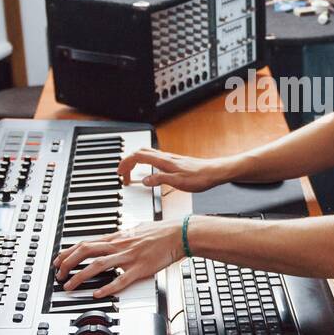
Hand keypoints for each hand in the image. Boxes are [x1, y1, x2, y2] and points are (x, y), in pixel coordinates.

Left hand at [52, 221, 182, 297]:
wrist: (178, 234)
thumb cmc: (160, 232)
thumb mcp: (135, 229)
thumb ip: (121, 235)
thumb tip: (112, 237)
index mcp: (117, 237)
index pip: (86, 243)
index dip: (69, 252)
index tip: (59, 260)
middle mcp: (119, 246)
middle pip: (86, 251)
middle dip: (68, 263)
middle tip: (59, 274)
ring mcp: (128, 257)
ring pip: (98, 265)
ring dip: (80, 276)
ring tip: (69, 286)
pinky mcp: (139, 269)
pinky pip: (120, 279)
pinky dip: (107, 287)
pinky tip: (97, 293)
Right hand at [116, 147, 231, 192]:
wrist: (214, 173)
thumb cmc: (199, 178)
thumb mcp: (178, 182)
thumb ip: (159, 180)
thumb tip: (144, 181)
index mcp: (163, 161)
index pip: (138, 156)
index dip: (126, 163)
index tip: (119, 172)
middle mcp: (165, 157)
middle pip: (140, 152)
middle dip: (127, 161)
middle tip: (122, 174)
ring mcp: (169, 158)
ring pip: (146, 154)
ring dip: (135, 161)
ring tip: (130, 173)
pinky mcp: (173, 162)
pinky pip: (153, 158)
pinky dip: (144, 163)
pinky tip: (146, 172)